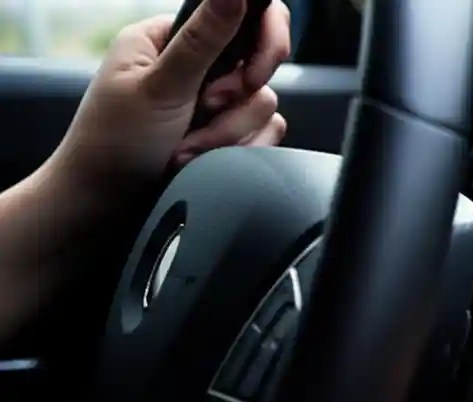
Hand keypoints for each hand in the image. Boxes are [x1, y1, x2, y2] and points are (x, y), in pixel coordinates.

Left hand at [50, 0, 290, 200]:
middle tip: (205, 110)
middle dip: (235, 101)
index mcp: (169, 38)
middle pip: (260, 67)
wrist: (104, 208)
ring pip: (263, 107)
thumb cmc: (112, 144)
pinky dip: (234, 153)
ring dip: (226, 135)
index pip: (242, 16)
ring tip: (184, 149)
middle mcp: (194, 67)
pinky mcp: (223, 137)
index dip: (265, 40)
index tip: (256, 71)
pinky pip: (261, 138)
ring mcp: (211, 105)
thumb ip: (203, 39)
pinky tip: (198, 161)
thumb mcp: (160, 87)